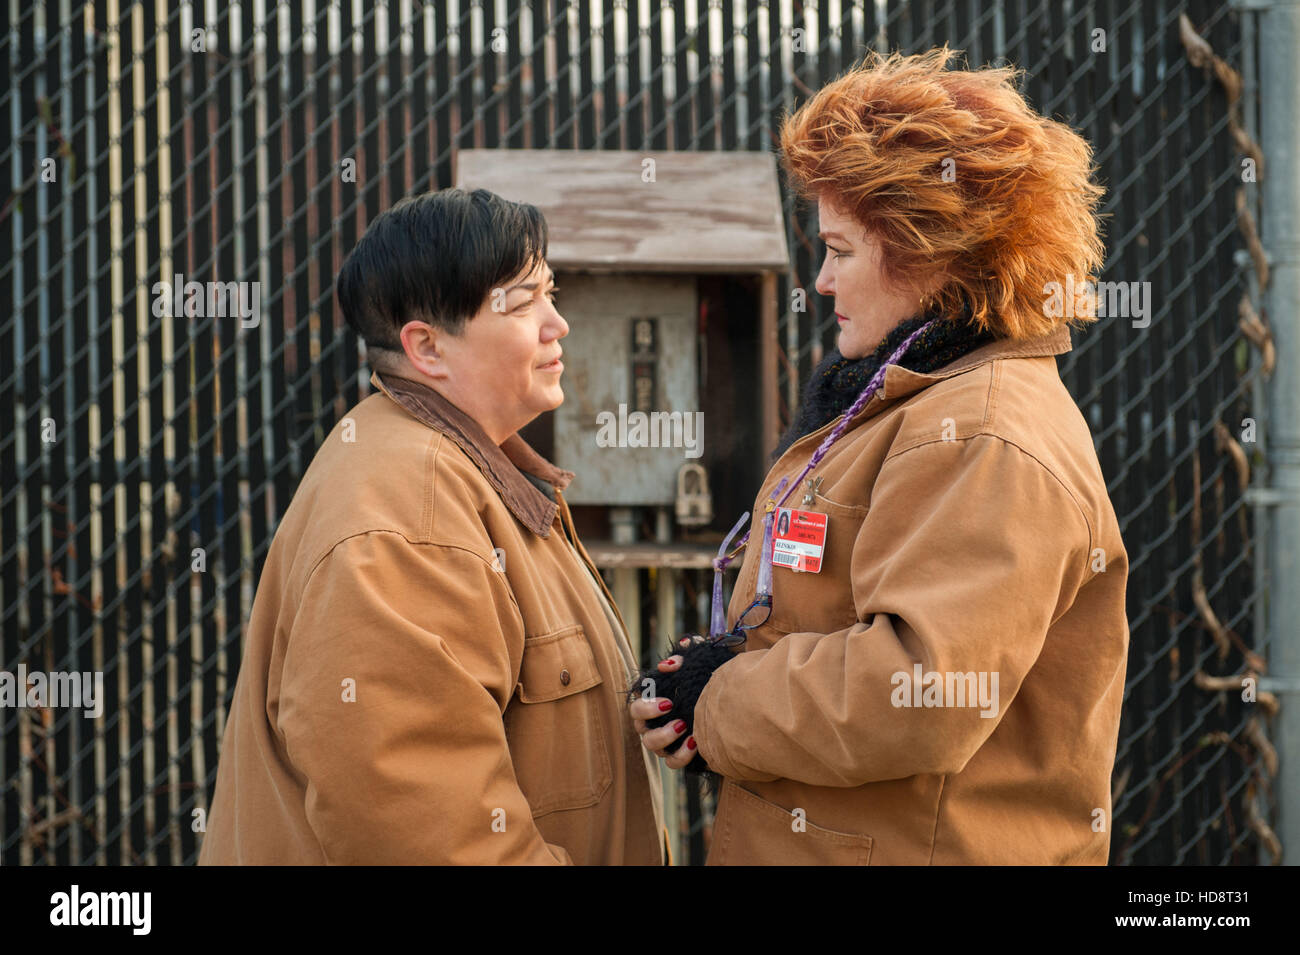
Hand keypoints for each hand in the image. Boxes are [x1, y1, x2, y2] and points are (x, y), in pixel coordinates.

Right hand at [629, 637, 704, 769]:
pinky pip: (671, 763)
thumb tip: (680, 650)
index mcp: (653, 699)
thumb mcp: (701, 667)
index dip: (644, 693)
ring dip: (664, 736)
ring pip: (650, 744)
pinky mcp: (677, 756)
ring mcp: (663, 741)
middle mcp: (652, 721)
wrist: (730, 714)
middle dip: (648, 712)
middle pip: (636, 719)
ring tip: (684, 726)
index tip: (665, 685)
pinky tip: (695, 743)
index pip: (637, 695)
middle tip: (669, 704)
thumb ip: (690, 656)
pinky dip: (681, 755)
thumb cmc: (706, 687)